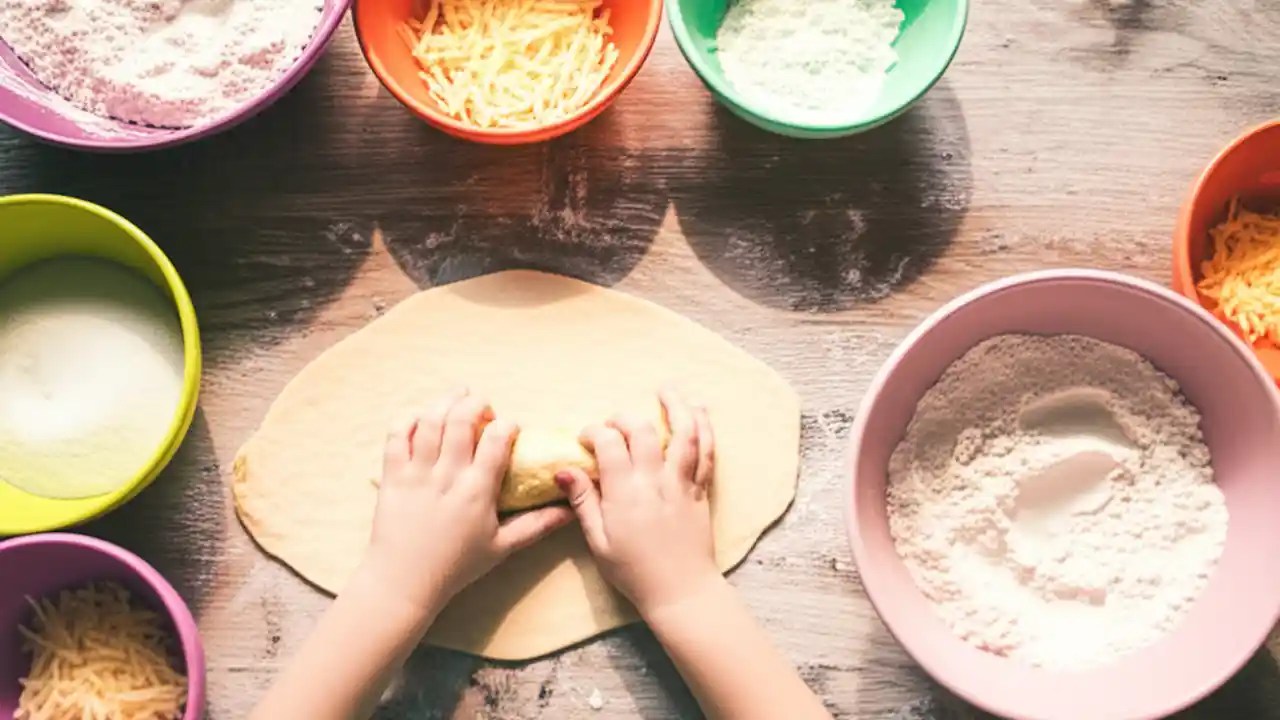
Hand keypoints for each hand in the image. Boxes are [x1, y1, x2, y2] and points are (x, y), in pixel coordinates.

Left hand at [362, 389, 572, 611]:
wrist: (404, 582)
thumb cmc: (456, 566)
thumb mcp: (502, 548)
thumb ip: (537, 525)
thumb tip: (570, 511)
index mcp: (476, 491)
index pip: (496, 440)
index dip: (507, 425)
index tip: (510, 427)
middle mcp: (447, 476)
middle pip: (460, 420)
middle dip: (475, 403)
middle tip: (483, 404)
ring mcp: (416, 474)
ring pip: (429, 421)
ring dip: (445, 401)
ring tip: (457, 395)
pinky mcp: (391, 476)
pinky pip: (396, 436)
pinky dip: (409, 419)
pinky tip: (422, 415)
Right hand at [555, 389, 718, 616]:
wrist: (681, 591)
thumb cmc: (634, 571)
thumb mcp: (598, 542)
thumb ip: (584, 502)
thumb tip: (564, 469)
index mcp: (626, 493)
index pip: (610, 444)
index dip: (595, 432)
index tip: (586, 438)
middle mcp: (656, 481)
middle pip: (643, 432)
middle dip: (625, 418)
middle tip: (613, 422)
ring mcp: (682, 484)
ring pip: (684, 434)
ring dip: (677, 407)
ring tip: (667, 389)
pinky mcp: (700, 490)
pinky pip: (706, 453)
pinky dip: (704, 428)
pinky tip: (700, 412)